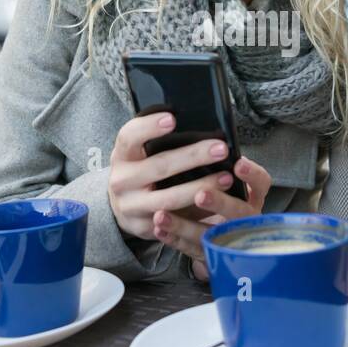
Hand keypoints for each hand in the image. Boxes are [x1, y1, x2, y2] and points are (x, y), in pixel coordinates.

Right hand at [107, 113, 242, 241]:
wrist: (120, 206)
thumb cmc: (138, 170)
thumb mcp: (137, 153)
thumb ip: (157, 142)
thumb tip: (198, 124)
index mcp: (121, 155)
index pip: (129, 137)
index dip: (149, 127)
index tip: (172, 119)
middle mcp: (122, 181)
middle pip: (159, 166)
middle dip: (192, 157)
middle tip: (220, 149)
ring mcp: (131, 207)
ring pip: (169, 198)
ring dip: (200, 188)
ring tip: (226, 178)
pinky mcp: (144, 227)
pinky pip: (175, 222)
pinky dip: (198, 214)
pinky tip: (217, 205)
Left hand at [151, 156, 271, 277]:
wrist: (223, 239)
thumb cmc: (220, 197)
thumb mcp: (225, 181)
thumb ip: (217, 168)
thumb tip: (199, 144)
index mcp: (252, 196)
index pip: (262, 183)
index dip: (252, 175)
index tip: (237, 164)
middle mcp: (245, 218)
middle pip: (240, 213)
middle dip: (220, 203)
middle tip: (201, 194)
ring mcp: (229, 239)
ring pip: (210, 235)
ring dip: (184, 226)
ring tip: (161, 215)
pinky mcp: (211, 254)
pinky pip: (192, 248)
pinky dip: (174, 238)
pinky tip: (158, 229)